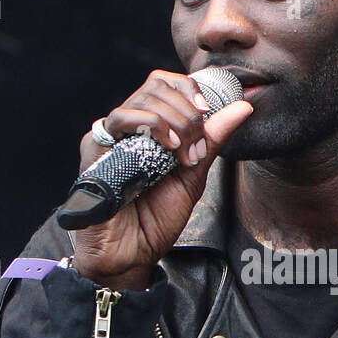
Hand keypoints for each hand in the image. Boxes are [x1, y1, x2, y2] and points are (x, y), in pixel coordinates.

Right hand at [68, 70, 252, 289]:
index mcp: (151, 129)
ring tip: (182, 152)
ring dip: (173, 120)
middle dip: (187, 111)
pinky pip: (119, 119)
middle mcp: (129, 128)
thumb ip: (212, 140)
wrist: (132, 254)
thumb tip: (243, 107)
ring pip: (142, 98)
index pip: (167, 83)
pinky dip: (150, 124)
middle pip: (156, 85)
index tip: (207, 113)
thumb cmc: (156, 220)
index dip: (189, 90)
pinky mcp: (95, 149)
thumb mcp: (194, 176)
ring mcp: (111, 137)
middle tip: (195, 144)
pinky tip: (166, 147)